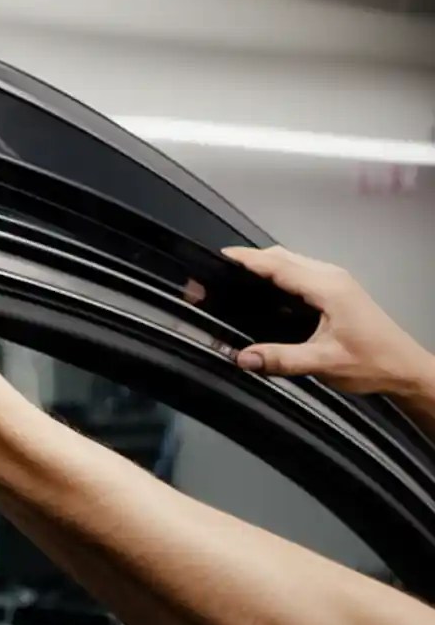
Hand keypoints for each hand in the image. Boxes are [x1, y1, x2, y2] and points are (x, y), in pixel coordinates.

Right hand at [223, 246, 433, 395]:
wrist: (405, 368)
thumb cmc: (371, 363)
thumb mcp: (323, 364)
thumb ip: (281, 359)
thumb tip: (241, 358)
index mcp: (328, 288)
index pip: (279, 265)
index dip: (247, 259)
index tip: (219, 256)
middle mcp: (331, 276)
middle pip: (282, 256)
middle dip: (250, 259)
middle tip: (218, 271)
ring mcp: (335, 280)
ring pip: (291, 261)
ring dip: (264, 265)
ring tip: (235, 278)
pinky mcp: (336, 288)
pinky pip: (299, 271)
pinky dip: (277, 273)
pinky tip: (265, 289)